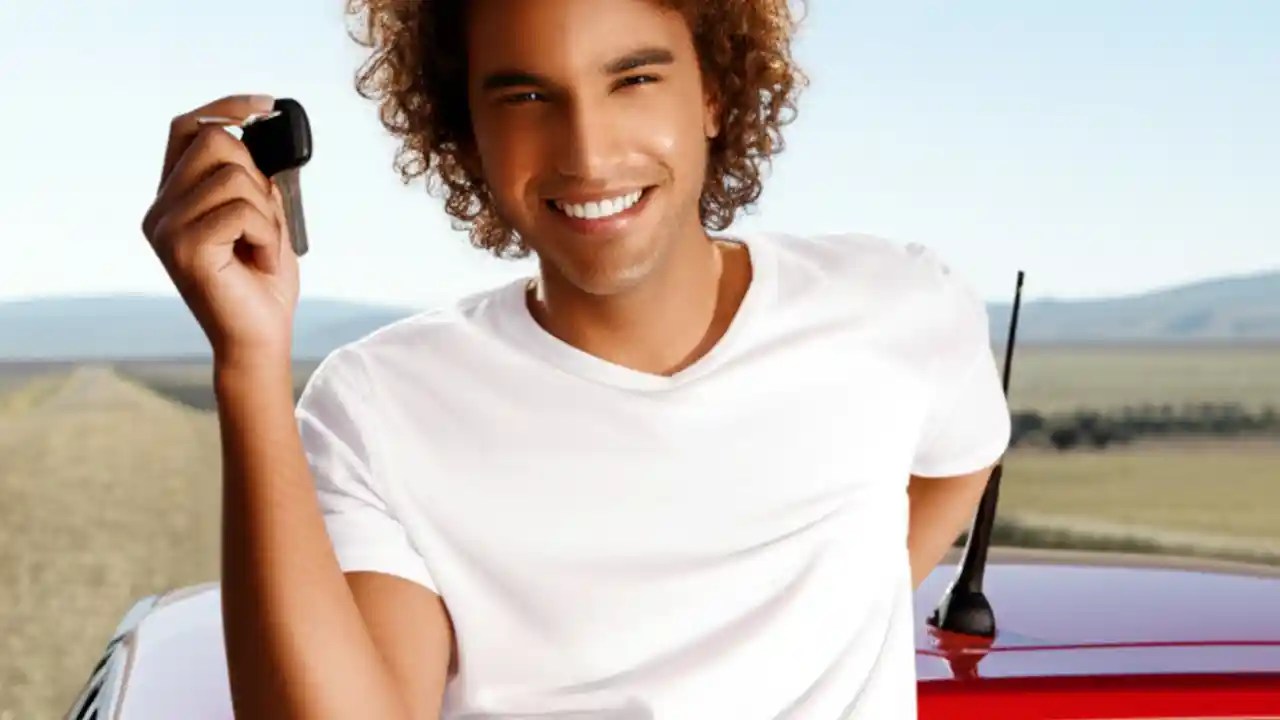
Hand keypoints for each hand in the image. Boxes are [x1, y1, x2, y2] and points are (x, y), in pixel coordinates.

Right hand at [141, 94, 298, 366]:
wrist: (259, 339)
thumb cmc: (263, 283)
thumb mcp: (264, 218)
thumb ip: (254, 180)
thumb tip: (263, 135)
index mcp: (173, 198)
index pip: (188, 128)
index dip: (226, 108)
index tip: (267, 105)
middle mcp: (159, 209)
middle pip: (215, 142)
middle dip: (257, 176)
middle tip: (265, 223)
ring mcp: (166, 228)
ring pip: (235, 176)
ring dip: (267, 214)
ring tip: (262, 250)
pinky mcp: (183, 247)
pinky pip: (242, 211)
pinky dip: (267, 235)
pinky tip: (260, 262)